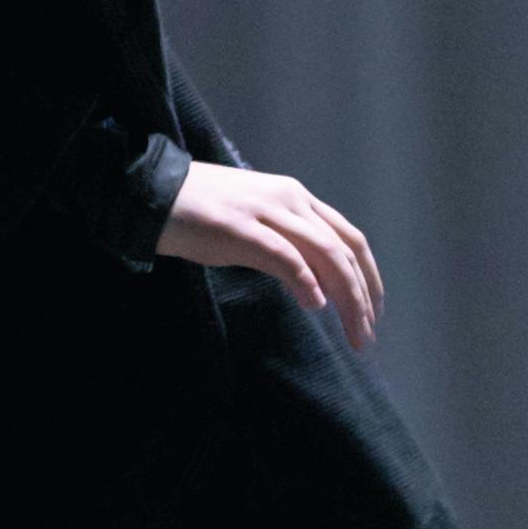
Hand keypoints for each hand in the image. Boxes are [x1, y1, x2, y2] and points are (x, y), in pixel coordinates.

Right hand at [155, 161, 382, 341]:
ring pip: (325, 254)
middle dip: (364, 295)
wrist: (155, 194)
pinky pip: (284, 254)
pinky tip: (316, 305)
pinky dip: (305, 280)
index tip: (372, 313)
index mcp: (297, 198)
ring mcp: (266, 211)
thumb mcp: (256, 226)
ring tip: (353, 331)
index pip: (350, 238)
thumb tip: (317, 287)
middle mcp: (291, 199)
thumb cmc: (202, 214)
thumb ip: (288, 248)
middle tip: (367, 334)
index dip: (368, 278)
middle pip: (345, 249)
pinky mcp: (240, 227)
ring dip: (346, 297)